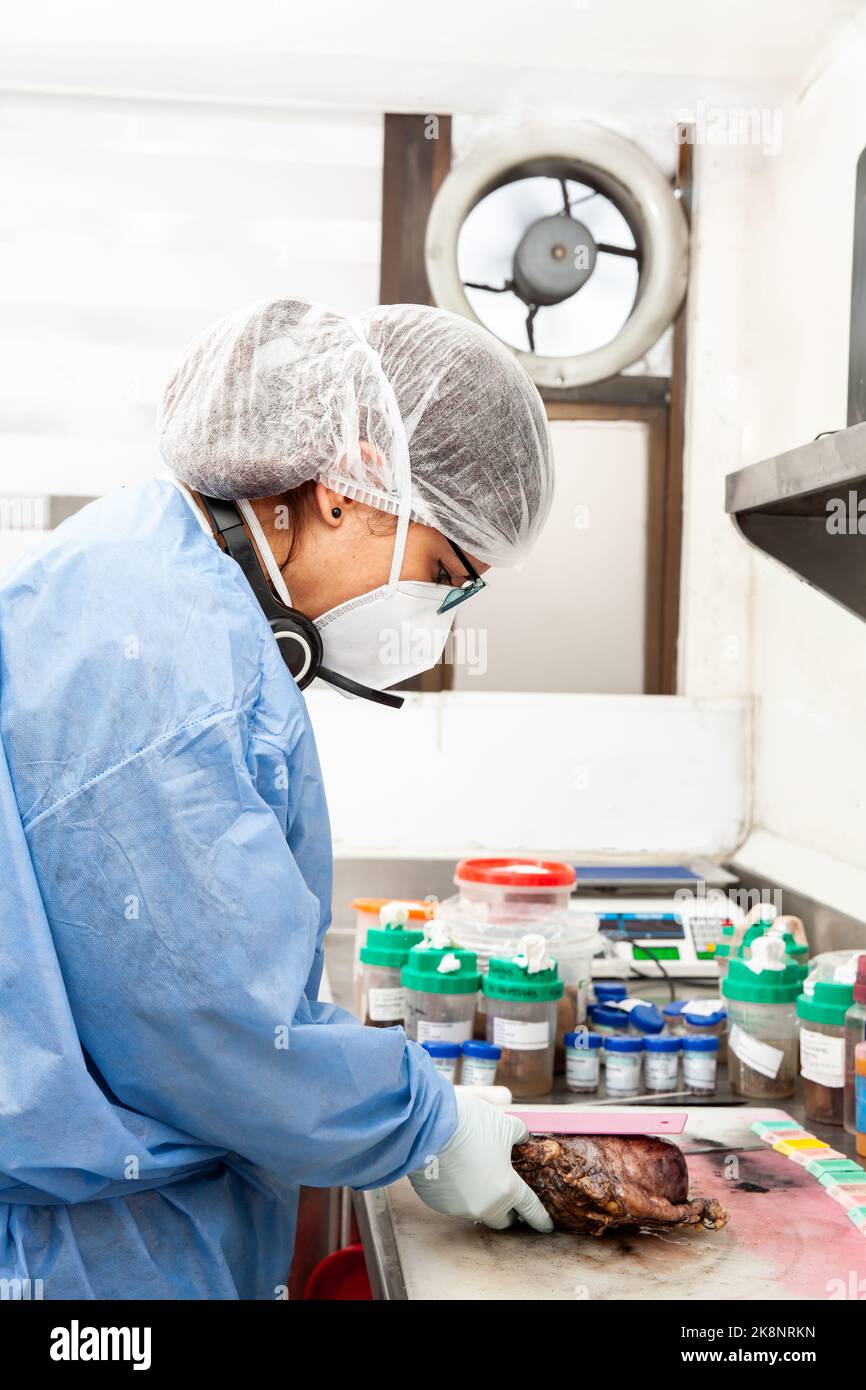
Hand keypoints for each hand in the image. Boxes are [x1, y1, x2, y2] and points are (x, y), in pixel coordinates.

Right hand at [408, 1090, 552, 1231]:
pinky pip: (455, 1204)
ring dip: (481, 1199)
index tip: (546, 1226)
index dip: (541, 1218)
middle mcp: (486, 1206)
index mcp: (507, 1189)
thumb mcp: (503, 1124)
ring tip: (476, 1176)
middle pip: (503, 1219)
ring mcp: (460, 1208)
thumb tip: (523, 1136)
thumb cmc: (470, 1125)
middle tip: (508, 1195)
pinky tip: (455, 1174)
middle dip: (508, 1210)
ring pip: (477, 1211)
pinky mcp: (439, 1205)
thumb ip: (519, 1134)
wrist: (428, 1126)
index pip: (531, 1210)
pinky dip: (459, 1193)